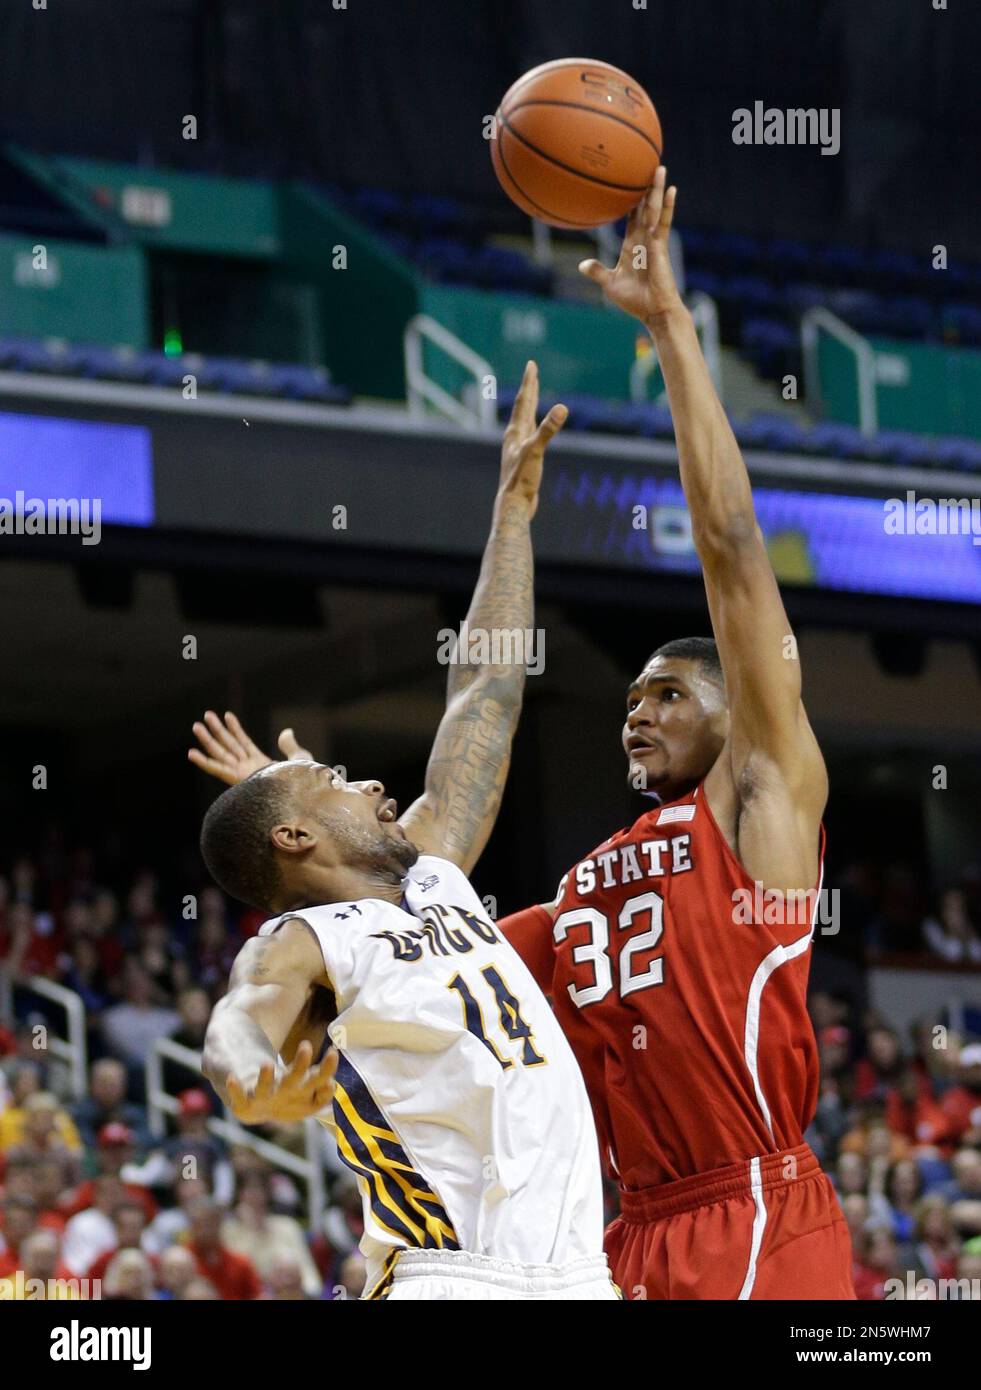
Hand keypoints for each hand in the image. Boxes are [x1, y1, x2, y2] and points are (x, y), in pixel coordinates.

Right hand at [188, 711, 311, 785]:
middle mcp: (248, 768)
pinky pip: (217, 769)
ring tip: (196, 725)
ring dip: (208, 739)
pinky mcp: (238, 780)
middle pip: (229, 744)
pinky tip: (192, 753)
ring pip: (221, 752)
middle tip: (206, 715)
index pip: (244, 742)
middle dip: (217, 730)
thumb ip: (289, 746)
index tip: (228, 715)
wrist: (301, 798)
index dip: (236, 728)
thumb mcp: (299, 759)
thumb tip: (286, 732)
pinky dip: (204, 762)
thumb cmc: (304, 784)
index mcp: (261, 764)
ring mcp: (242, 774)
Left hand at [225, 1043, 337, 1124]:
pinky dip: (236, 1090)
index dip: (327, 1071)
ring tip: (267, 1063)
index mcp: (303, 1094)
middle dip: (300, 1065)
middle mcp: (285, 1097)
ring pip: (266, 1090)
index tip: (333, 1052)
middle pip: (295, 1082)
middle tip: (305, 1045)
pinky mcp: (244, 1105)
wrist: (256, 1110)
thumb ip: (321, 1077)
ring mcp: (264, 1101)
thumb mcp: (305, 1085)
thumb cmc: (286, 1091)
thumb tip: (332, 1070)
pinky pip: (239, 1098)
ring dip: (266, 1079)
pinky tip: (232, 1078)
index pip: (319, 1082)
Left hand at [497, 360, 566, 519]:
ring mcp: (518, 448)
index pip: (523, 401)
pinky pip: (529, 435)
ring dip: (529, 406)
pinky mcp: (523, 459)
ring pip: (524, 421)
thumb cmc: (521, 480)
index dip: (529, 382)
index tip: (531, 364)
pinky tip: (533, 430)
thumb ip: (548, 430)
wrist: (513, 505)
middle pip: (522, 407)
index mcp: (516, 432)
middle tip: (532, 372)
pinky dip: (533, 426)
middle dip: (529, 389)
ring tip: (532, 395)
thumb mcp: (537, 452)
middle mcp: (514, 437)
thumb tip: (561, 408)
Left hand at [578, 165, 683, 326]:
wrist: (652, 311)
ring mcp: (653, 241)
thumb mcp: (610, 283)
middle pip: (645, 207)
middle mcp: (644, 239)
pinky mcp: (660, 246)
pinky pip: (663, 222)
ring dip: (656, 189)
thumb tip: (582, 264)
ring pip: (655, 210)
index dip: (631, 201)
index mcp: (633, 245)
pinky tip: (670, 190)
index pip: (632, 218)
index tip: (630, 184)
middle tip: (647, 165)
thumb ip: (597, 271)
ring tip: (659, 168)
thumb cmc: (635, 300)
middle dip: (646, 188)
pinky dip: (667, 206)